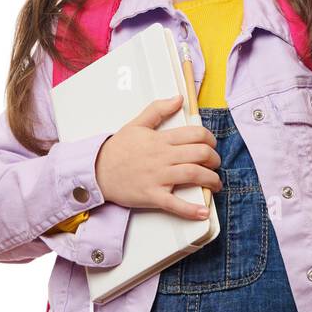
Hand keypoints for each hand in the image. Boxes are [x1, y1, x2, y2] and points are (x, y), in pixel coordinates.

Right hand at [94, 94, 221, 219]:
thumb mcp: (136, 124)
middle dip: (214, 159)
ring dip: (211, 179)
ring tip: (215, 183)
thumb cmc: (116, 149)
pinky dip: (191, 210)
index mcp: (161, 139)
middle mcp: (163, 157)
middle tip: (214, 163)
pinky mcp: (152, 196)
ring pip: (194, 175)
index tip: (211, 145)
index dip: (210, 139)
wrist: (96, 171)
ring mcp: (158, 177)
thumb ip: (158, 110)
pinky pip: (175, 204)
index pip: (195, 134)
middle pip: (200, 153)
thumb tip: (178, 98)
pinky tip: (203, 212)